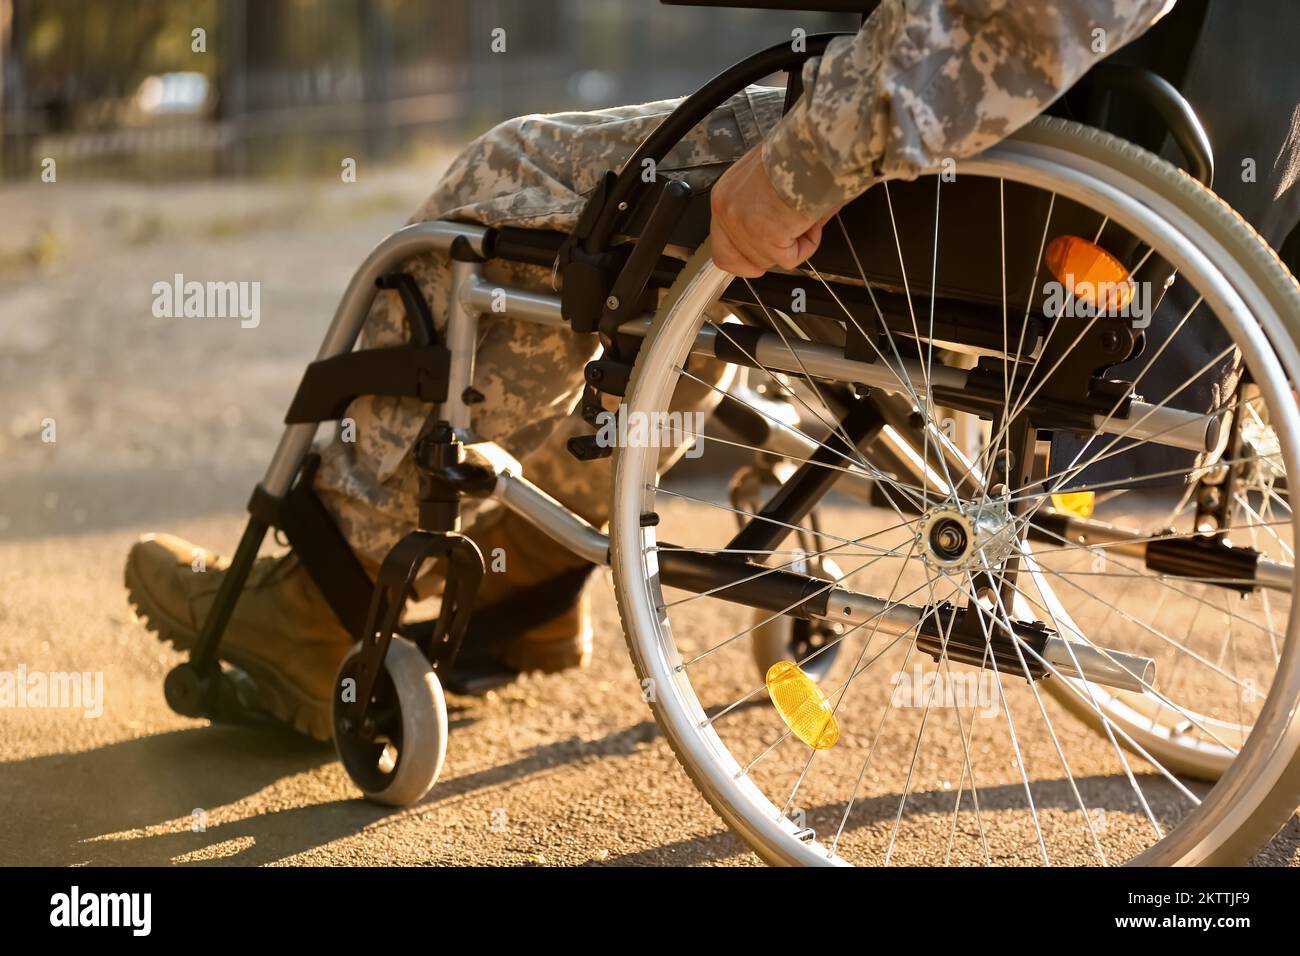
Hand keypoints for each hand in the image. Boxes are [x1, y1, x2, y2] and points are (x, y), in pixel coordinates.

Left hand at [709, 144, 832, 276]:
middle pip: (737, 261)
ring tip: (806, 214)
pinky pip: (790, 259)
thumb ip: (759, 199)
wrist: (809, 151)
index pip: (720, 244)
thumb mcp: (764, 173)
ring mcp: (743, 228)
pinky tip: (812, 221)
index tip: (761, 253)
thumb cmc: (794, 153)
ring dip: (794, 242)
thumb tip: (774, 217)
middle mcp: (726, 213)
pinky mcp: (766, 240)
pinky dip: (807, 244)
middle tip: (788, 245)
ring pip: (769, 259)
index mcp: (724, 196)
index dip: (743, 254)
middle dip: (766, 257)